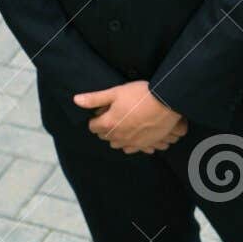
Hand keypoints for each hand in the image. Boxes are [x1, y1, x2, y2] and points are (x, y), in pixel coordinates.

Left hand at [72, 82, 188, 152]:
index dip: (95, 119)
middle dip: (105, 128)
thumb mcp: (115, 92)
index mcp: (109, 124)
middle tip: (113, 116)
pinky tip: (134, 134)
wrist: (166, 102)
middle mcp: (118, 136)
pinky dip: (130, 143)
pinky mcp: (144, 145)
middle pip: (104, 136)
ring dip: (116, 136)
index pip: (93, 127)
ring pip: (117, 144)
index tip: (101, 112)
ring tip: (123, 124)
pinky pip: (131, 149)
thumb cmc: (140, 95)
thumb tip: (76, 100)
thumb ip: (95, 98)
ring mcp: (132, 142)